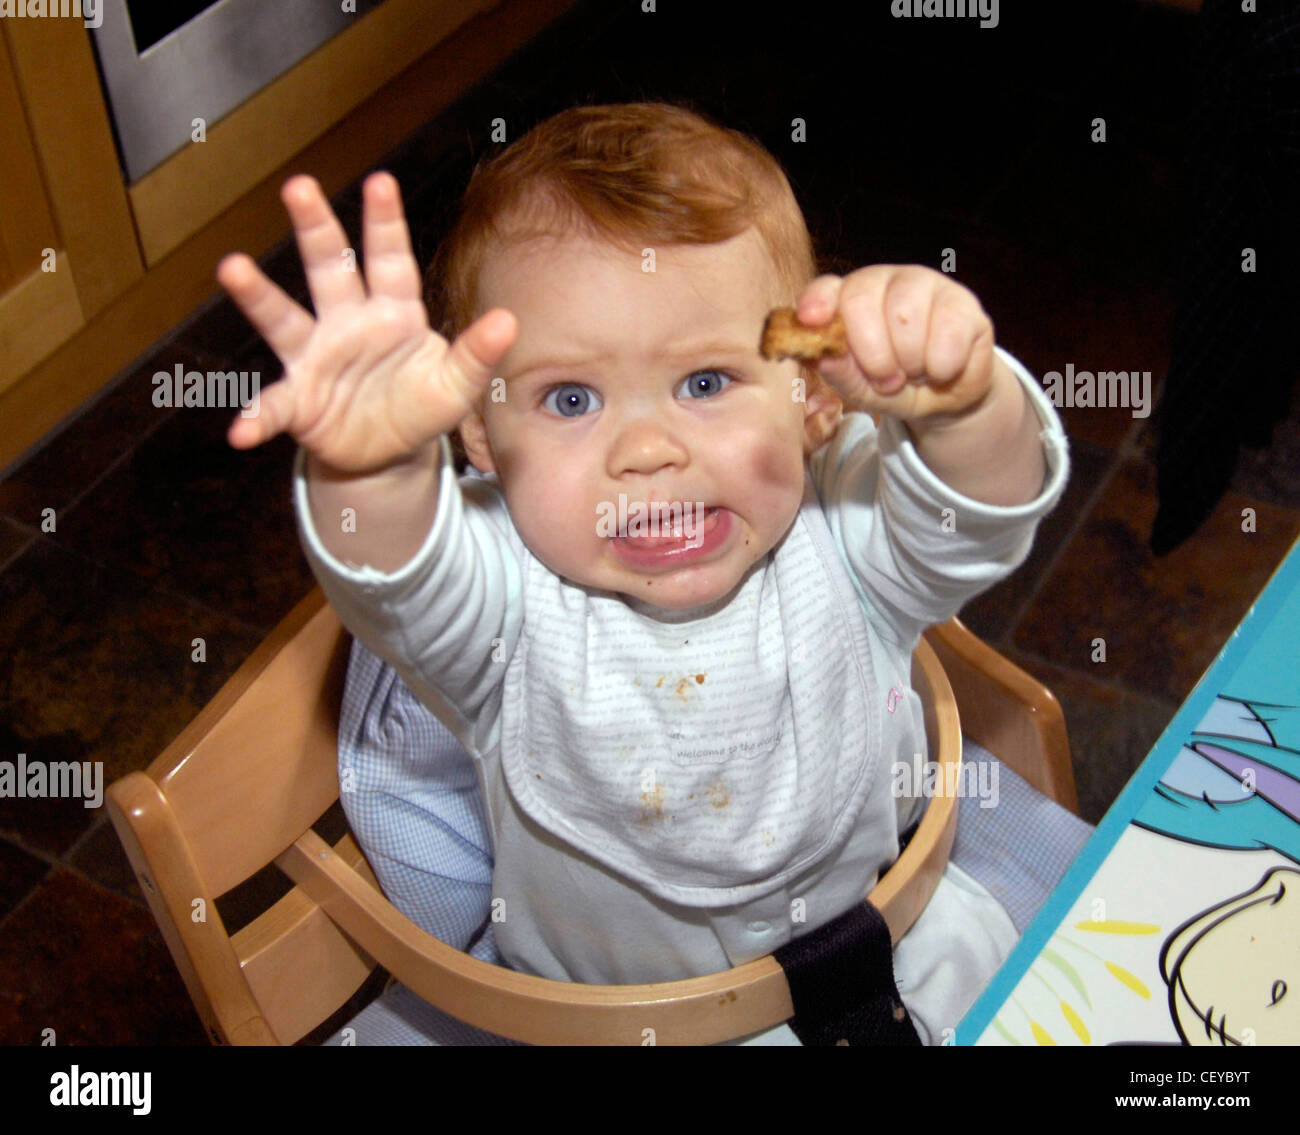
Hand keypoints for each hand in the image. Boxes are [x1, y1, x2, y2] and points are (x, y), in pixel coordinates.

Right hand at [217, 172, 515, 473]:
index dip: (385, 223)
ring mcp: (317, 357)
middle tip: (299, 186)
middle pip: (329, 268)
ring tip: (232, 268)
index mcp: (393, 313)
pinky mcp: (298, 400)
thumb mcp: (456, 385)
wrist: (389, 453)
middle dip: (315, 228)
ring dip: (259, 295)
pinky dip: (256, 417)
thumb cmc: (422, 406)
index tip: (379, 181)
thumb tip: (507, 321)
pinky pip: (274, 405)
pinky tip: (241, 431)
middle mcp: (348, 323)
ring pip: (284, 319)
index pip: (390, 260)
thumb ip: (476, 355)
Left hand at [794, 265, 995, 421]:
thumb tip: (822, 358)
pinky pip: (947, 331)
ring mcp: (924, 284)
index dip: (817, 301)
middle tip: (886, 380)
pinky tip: (942, 369)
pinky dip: (941, 365)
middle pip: (862, 301)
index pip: (827, 289)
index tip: (811, 319)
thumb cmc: (896, 384)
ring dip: (909, 362)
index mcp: (848, 298)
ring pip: (905, 316)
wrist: (947, 397)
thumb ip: (841, 372)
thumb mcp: (862, 388)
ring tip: (916, 373)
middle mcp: (883, 281)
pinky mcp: (962, 301)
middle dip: (872, 355)